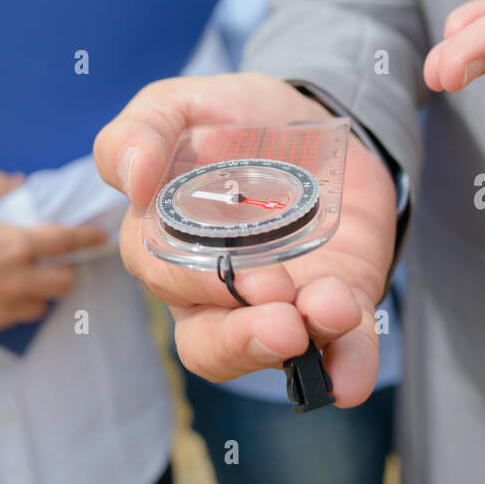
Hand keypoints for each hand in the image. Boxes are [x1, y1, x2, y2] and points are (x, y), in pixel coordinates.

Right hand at [0, 171, 107, 332]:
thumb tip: (15, 180)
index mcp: (16, 245)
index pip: (67, 242)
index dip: (88, 238)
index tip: (100, 236)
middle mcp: (18, 278)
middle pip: (65, 280)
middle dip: (67, 268)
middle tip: (58, 258)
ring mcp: (5, 304)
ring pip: (46, 302)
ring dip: (46, 289)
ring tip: (35, 276)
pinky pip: (22, 316)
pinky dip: (24, 305)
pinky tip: (12, 292)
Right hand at [94, 73, 398, 406]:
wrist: (313, 115)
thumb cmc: (230, 119)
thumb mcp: (179, 106)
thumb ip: (140, 132)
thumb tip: (133, 181)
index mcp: (168, 245)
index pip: (165, 281)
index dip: (197, 282)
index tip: (235, 266)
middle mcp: (217, 291)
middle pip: (209, 344)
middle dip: (245, 339)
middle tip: (284, 317)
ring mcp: (280, 304)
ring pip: (273, 356)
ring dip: (305, 346)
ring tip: (334, 311)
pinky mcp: (337, 301)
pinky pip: (342, 352)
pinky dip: (348, 365)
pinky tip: (351, 378)